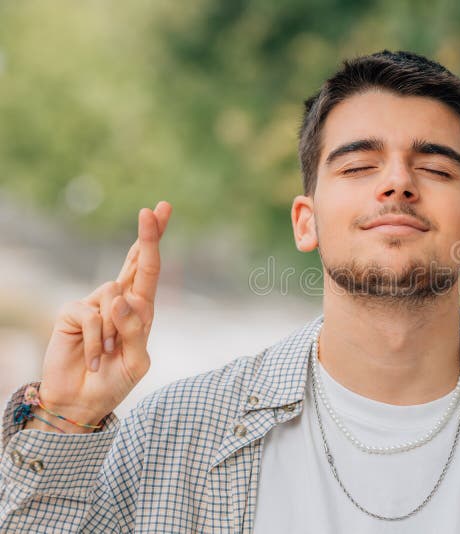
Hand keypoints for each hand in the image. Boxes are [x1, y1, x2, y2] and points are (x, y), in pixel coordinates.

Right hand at [28, 201, 171, 432]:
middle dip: (146, 237)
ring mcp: (95, 305)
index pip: (150, 270)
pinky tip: (94, 357)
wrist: (82, 402)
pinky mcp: (72, 313)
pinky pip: (93, 316)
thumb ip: (134, 330)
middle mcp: (119, 301)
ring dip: (115, 329)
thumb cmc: (113, 381)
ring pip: (114, 296)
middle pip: (134, 263)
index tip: (160, 212)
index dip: (154, 241)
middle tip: (153, 210)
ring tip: (108, 352)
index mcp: (140, 310)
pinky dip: (97, 341)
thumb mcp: (136, 361)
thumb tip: (119, 296)